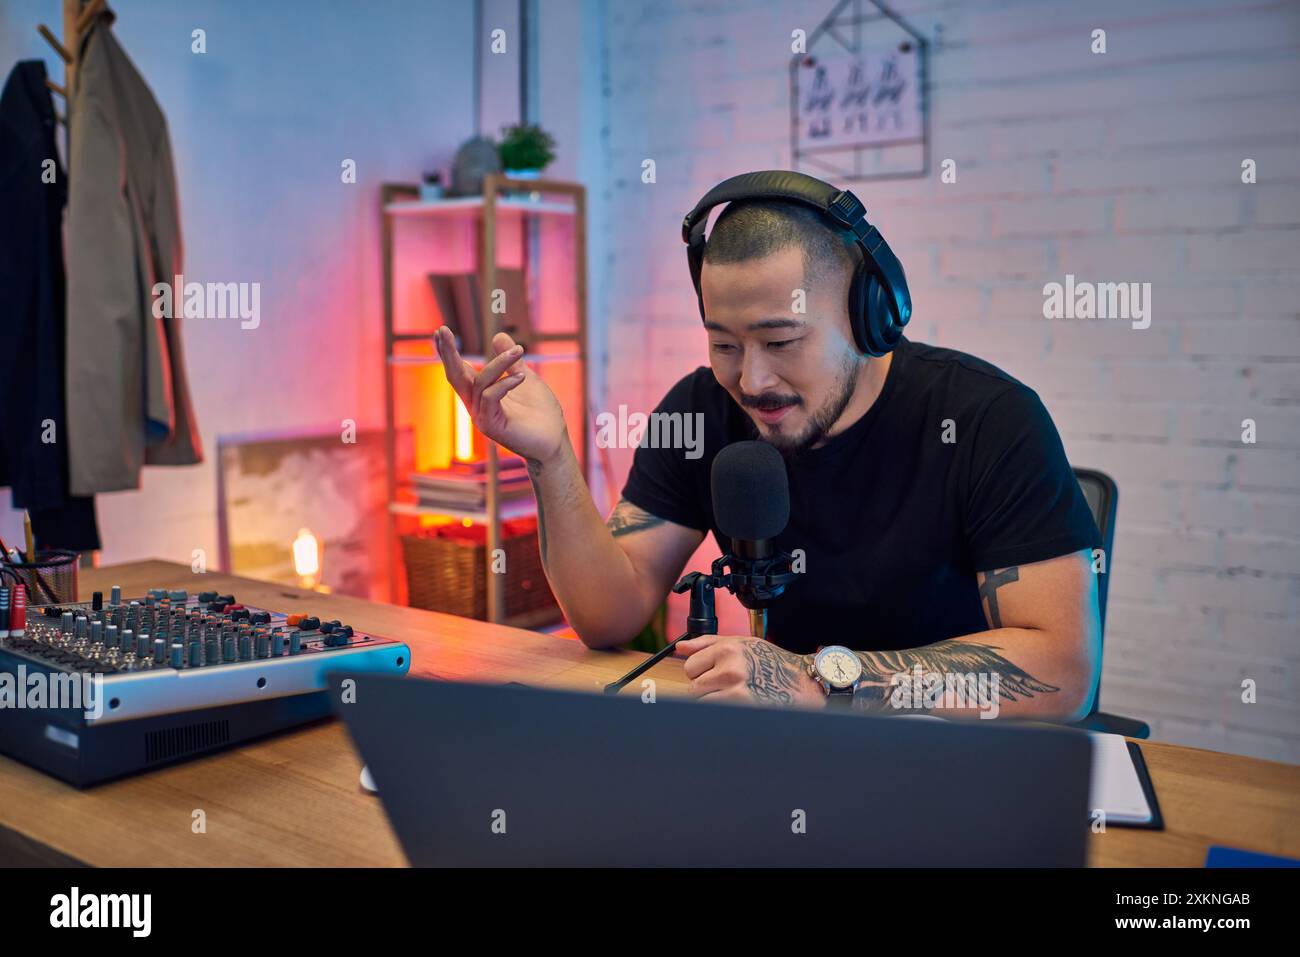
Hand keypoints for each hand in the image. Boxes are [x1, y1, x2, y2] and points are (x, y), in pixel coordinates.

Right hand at [435, 327, 568, 464]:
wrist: (554, 441)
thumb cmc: (540, 413)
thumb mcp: (524, 377)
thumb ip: (511, 361)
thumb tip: (497, 336)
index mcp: (480, 394)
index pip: (458, 371)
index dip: (448, 352)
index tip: (440, 330)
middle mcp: (475, 405)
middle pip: (455, 376)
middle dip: (448, 353)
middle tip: (444, 330)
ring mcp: (481, 417)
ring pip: (480, 382)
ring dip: (499, 363)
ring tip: (519, 351)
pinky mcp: (491, 426)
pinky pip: (490, 397)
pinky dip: (504, 383)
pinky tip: (520, 376)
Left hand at [677, 635, 823, 708]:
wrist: (802, 684)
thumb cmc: (773, 663)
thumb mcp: (743, 643)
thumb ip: (708, 643)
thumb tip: (680, 648)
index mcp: (728, 649)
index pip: (690, 666)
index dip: (701, 672)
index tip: (713, 673)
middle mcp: (730, 669)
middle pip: (694, 687)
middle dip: (706, 689)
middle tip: (728, 686)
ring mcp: (735, 691)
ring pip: (702, 703)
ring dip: (714, 701)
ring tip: (735, 694)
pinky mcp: (741, 708)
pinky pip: (715, 712)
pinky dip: (722, 710)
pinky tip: (739, 703)